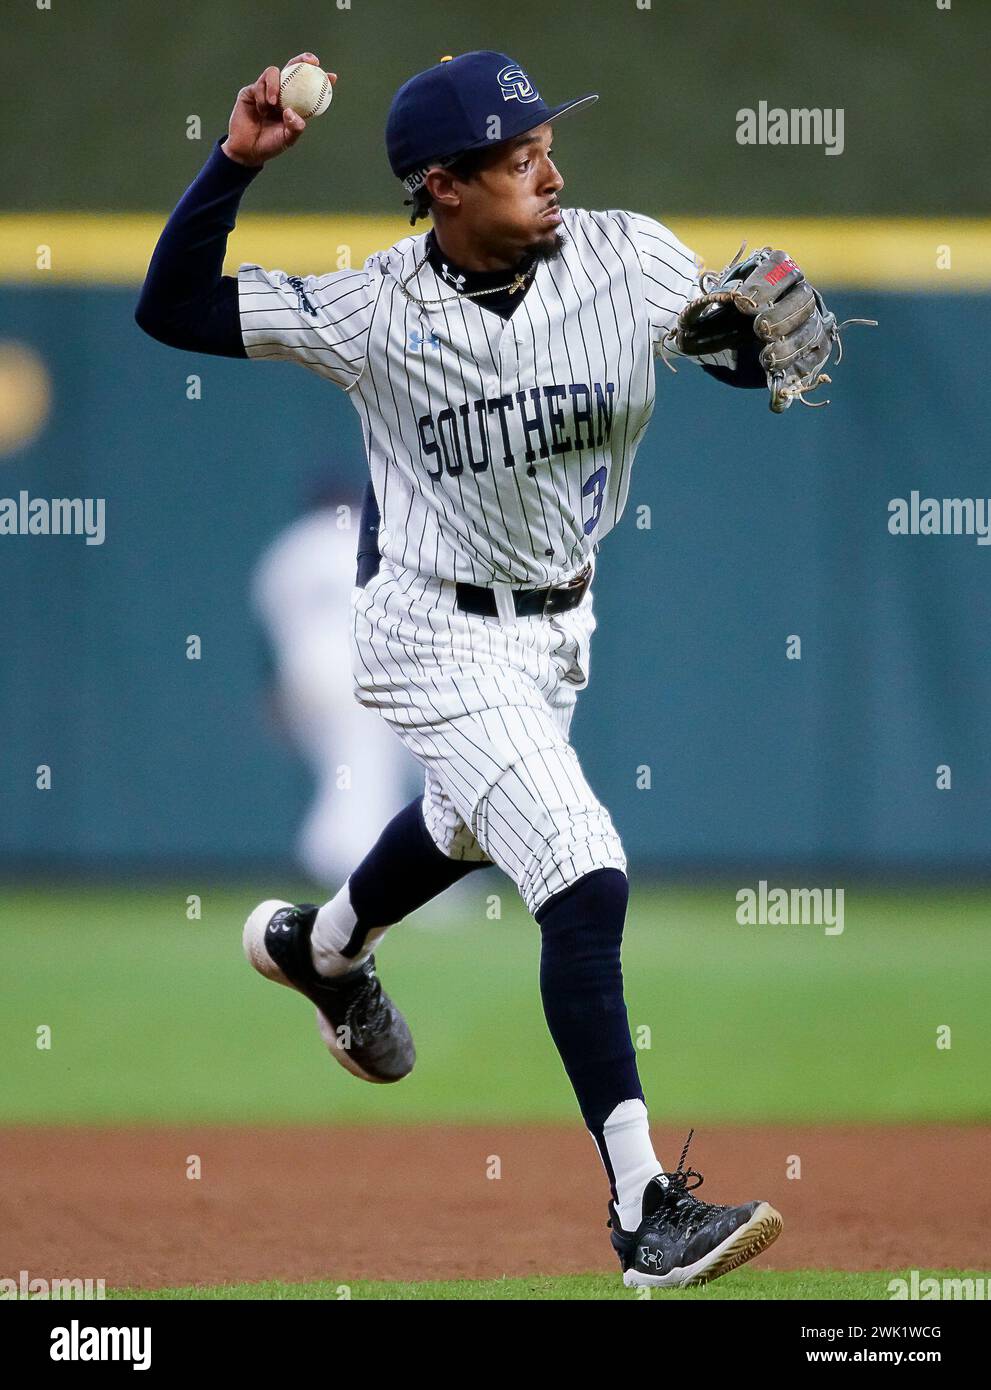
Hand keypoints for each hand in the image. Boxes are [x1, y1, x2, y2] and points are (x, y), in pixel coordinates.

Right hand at [221, 54, 336, 166]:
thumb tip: (291, 111)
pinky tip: (263, 110)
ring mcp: (266, 90)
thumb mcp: (287, 139)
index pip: (308, 87)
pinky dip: (262, 96)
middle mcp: (281, 92)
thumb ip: (294, 127)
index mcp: (294, 103)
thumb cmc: (270, 144)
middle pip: (292, 68)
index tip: (332, 77)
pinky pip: (259, 85)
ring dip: (275, 86)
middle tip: (311, 61)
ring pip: (273, 73)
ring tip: (274, 103)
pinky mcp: (251, 90)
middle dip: (302, 60)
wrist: (247, 149)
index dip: (320, 79)